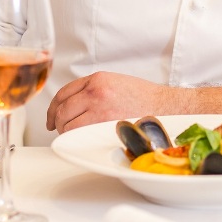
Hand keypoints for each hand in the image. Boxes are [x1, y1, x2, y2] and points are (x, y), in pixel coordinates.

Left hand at [45, 71, 221, 132]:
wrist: (169, 110)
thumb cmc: (147, 101)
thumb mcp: (117, 83)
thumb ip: (95, 90)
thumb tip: (73, 105)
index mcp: (99, 80)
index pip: (64, 92)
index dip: (54, 107)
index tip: (53, 117)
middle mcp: (96, 92)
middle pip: (62, 109)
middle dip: (60, 122)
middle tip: (63, 130)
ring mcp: (99, 109)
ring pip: (67, 124)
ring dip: (68, 132)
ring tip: (78, 137)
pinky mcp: (104, 126)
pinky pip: (78, 135)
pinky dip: (76, 140)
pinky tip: (83, 142)